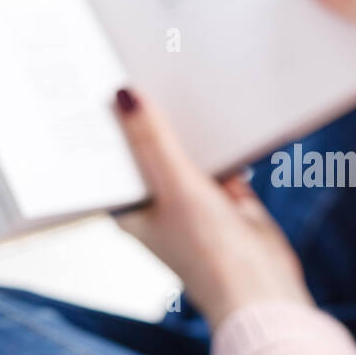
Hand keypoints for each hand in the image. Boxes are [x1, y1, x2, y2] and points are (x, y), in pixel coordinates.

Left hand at [111, 88, 312, 328]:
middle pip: (144, 150)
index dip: (100, 127)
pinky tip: (213, 104)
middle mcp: (156, 204)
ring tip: (169, 75)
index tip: (92, 83)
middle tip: (132, 67)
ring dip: (181, 126)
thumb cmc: (208, 253)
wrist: (263, 287)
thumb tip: (124, 96)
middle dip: (143, 119)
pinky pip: (215, 156)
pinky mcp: (223, 194)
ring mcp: (190, 199)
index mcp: (129, 210)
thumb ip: (152, 140)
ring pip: (181, 150)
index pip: (107, 161)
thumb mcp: (174, 186)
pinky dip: (216, 138)